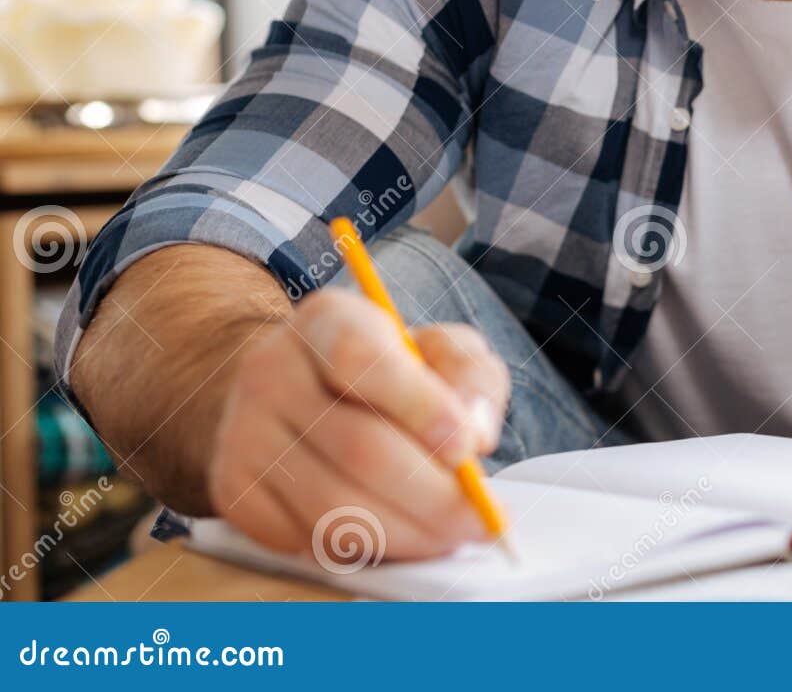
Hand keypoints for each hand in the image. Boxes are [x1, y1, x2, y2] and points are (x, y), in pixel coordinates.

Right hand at [207, 286, 510, 561]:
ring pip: (332, 506)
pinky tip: (396, 536)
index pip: (361, 360)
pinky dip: (362, 550)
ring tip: (448, 535)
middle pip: (357, 448)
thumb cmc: (391, 371)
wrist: (302, 394)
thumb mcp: (441, 350)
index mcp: (328, 320)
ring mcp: (243, 433)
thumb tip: (474, 433)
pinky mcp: (233, 490)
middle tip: (479, 521)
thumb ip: (469, 376)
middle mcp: (271, 370)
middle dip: (433, 497)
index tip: (469, 448)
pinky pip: (305, 539)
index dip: (421, 408)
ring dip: (405, 534)